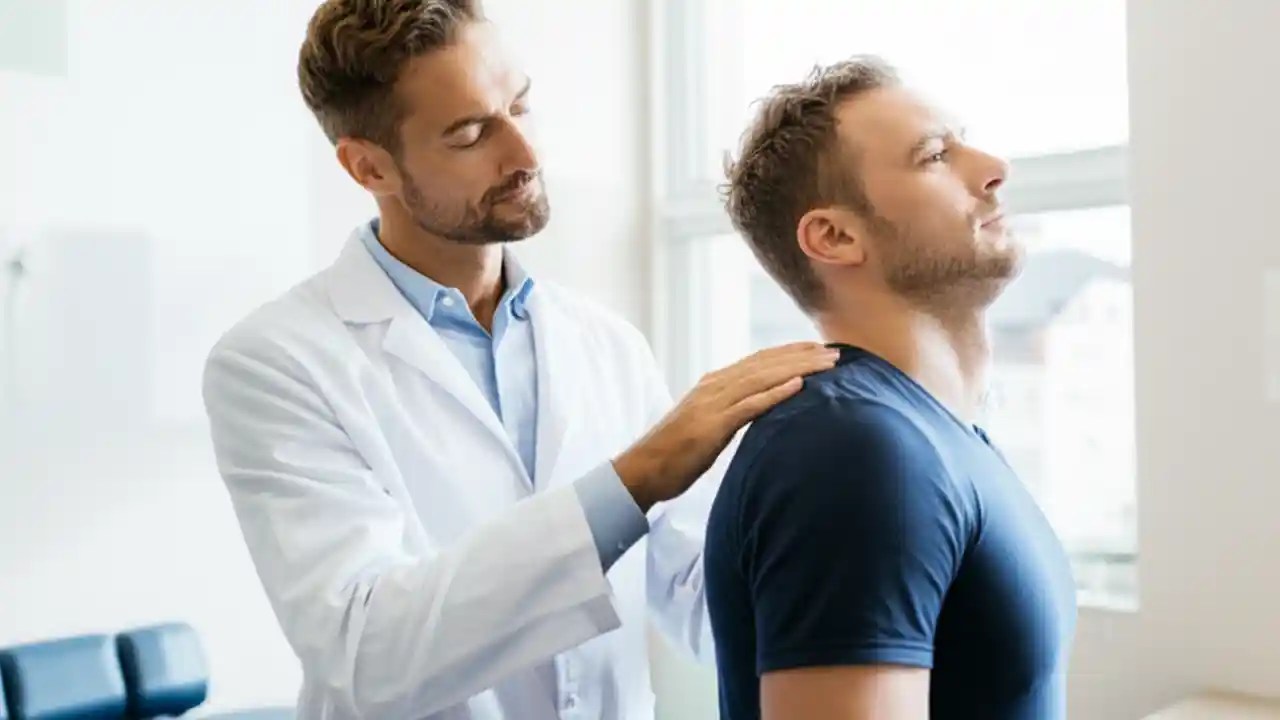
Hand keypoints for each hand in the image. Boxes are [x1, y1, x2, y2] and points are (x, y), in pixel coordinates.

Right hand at [613, 342, 839, 511]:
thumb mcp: (704, 426)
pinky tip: (798, 386)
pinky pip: (749, 406)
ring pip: (761, 378)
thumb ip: (727, 413)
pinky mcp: (711, 426)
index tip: (816, 349)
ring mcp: (711, 405)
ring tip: (826, 364)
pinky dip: (774, 393)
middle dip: (801, 356)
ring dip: (797, 368)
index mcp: (712, 386)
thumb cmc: (672, 455)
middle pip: (764, 364)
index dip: (788, 353)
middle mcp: (713, 387)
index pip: (757, 362)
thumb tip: (753, 413)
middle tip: (835, 352)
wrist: (640, 471)